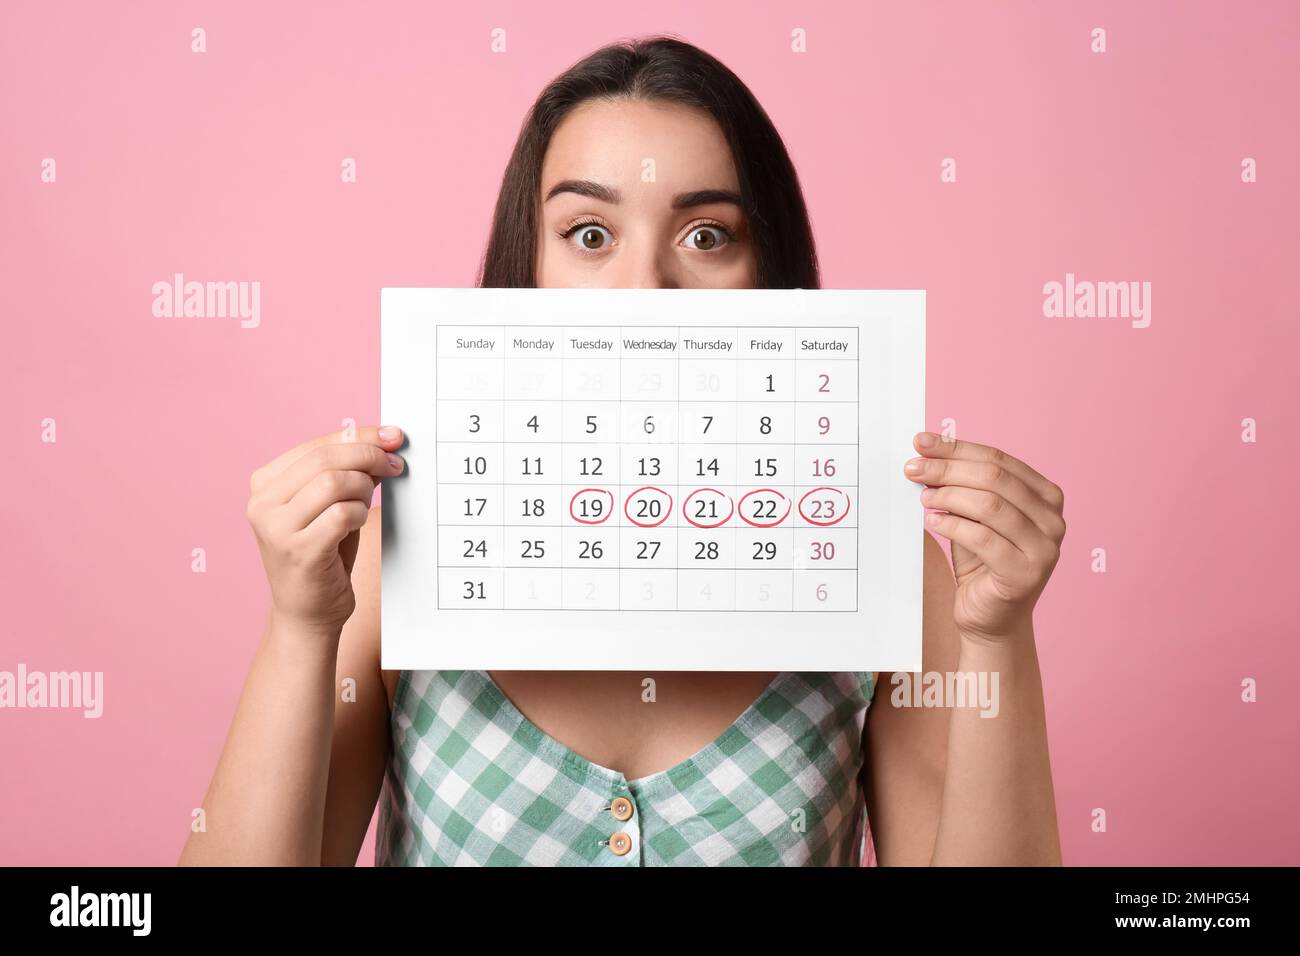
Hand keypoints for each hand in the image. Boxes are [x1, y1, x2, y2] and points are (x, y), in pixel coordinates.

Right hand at [245, 425, 404, 635]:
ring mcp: (276, 527)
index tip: (393, 436)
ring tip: (366, 504)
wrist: (307, 612)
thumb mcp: (329, 505)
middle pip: (325, 459)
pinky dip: (359, 513)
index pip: (317, 445)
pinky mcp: (298, 551)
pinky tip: (357, 524)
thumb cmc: (323, 555)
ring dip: (363, 489)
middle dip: (368, 456)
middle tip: (395, 465)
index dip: (360, 436)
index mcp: (265, 483)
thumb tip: (384, 443)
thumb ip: (346, 473)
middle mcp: (262, 502)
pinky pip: (341, 514)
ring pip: (333, 482)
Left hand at [904, 432, 1065, 642]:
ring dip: (948, 495)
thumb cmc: (981, 561)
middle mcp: (1053, 519)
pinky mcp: (1025, 573)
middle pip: (994, 478)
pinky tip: (932, 521)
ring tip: (922, 497)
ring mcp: (1044, 548)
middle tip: (913, 468)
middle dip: (947, 469)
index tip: (920, 442)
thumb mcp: (973, 516)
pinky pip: (983, 538)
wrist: (991, 617)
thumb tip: (927, 451)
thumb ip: (961, 486)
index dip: (956, 448)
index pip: (998, 459)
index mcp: (1046, 496)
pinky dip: (952, 525)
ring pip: (989, 504)